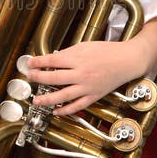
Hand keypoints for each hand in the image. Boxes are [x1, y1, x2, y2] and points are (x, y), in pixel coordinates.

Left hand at [26, 17, 156, 115]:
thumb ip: (69, 53)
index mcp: (78, 58)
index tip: (29, 63)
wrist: (127, 61)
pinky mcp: (94, 96)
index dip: (39, 62)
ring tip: (37, 100)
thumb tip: (54, 58)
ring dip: (48, 98)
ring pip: (63, 95)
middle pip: (55, 77)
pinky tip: (56, 111)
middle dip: (39, 78)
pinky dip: (66, 110)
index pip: (53, 60)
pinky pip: (78, 105)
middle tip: (29, 78)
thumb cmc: (108, 51)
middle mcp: (81, 73)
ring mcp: (87, 86)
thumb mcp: (86, 46)